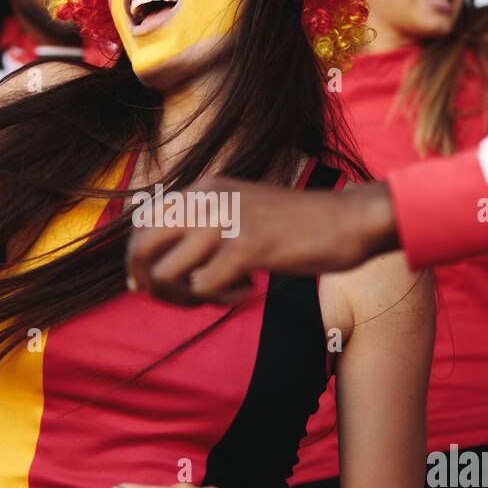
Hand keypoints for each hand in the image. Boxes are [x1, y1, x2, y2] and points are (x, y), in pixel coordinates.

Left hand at [125, 178, 398, 305]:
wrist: (348, 220)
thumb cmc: (297, 226)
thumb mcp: (242, 212)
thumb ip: (203, 230)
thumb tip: (156, 270)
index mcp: (204, 188)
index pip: (141, 223)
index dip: (138, 260)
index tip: (152, 285)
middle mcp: (208, 199)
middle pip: (142, 247)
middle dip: (151, 283)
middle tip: (181, 299)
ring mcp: (226, 221)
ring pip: (168, 272)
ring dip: (188, 296)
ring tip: (221, 294)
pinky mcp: (248, 246)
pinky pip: (204, 286)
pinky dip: (222, 298)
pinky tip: (248, 290)